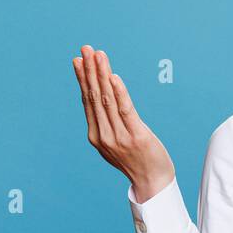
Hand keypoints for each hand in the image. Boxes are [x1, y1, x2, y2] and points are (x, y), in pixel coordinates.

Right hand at [72, 46, 174, 201]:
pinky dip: (119, 91)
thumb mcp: (116, 143)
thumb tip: (102, 101)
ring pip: (107, 100)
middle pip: (94, 97)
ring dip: (102, 75)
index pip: (87, 101)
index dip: (83, 79)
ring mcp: (119, 136)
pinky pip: (125, 110)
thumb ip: (107, 124)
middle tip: (85, 49)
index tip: (79, 60)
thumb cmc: (137, 161)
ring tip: (98, 55)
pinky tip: (114, 76)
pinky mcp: (136, 136)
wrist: (153, 183)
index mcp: (96, 136)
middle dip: (89, 71)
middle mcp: (104, 136)